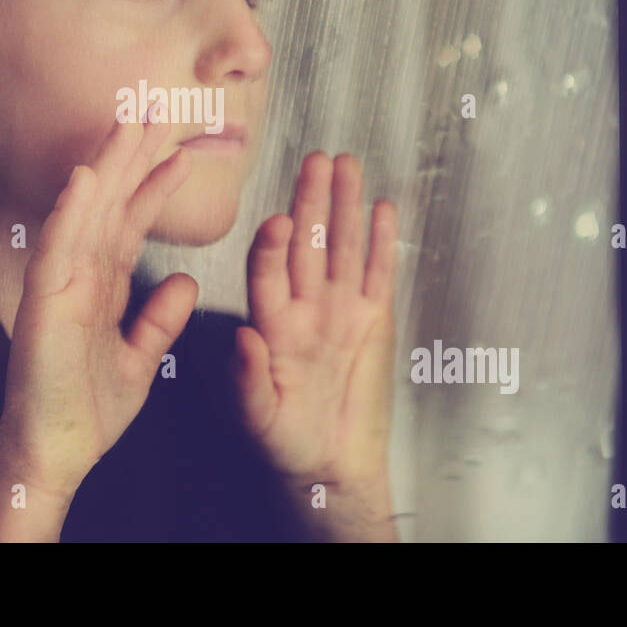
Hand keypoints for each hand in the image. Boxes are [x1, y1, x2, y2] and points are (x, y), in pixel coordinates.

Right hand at [0, 107, 198, 497]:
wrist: (57, 453)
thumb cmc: (87, 410)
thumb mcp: (141, 359)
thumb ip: (160, 319)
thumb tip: (186, 282)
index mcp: (105, 285)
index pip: (134, 220)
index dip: (157, 183)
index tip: (183, 149)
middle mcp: (82, 274)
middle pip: (113, 202)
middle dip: (135, 154)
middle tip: (159, 107)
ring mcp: (61, 284)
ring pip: (87, 211)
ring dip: (108, 164)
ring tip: (130, 120)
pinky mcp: (44, 303)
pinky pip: (58, 249)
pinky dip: (71, 212)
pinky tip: (86, 178)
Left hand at [234, 152, 397, 494]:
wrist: (331, 465)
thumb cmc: (284, 442)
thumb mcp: (257, 418)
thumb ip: (247, 380)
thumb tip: (243, 337)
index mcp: (271, 324)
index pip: (268, 273)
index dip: (272, 246)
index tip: (276, 220)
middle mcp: (304, 307)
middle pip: (308, 244)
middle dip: (311, 202)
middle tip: (315, 161)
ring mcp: (340, 310)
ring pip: (344, 248)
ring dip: (345, 206)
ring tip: (346, 164)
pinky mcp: (375, 320)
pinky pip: (380, 274)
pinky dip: (383, 242)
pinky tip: (382, 207)